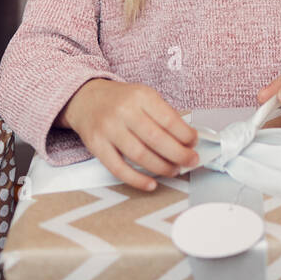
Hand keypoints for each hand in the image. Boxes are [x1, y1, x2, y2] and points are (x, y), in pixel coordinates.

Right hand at [60, 79, 199, 190]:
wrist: (86, 98)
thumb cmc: (121, 100)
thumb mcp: (144, 96)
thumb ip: (163, 115)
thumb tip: (187, 140)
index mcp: (140, 96)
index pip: (169, 119)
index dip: (185, 135)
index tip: (194, 143)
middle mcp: (124, 111)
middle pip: (156, 139)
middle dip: (179, 154)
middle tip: (191, 161)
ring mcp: (108, 129)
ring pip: (140, 155)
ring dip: (162, 167)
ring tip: (174, 170)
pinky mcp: (96, 146)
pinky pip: (118, 168)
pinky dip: (137, 179)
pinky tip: (151, 184)